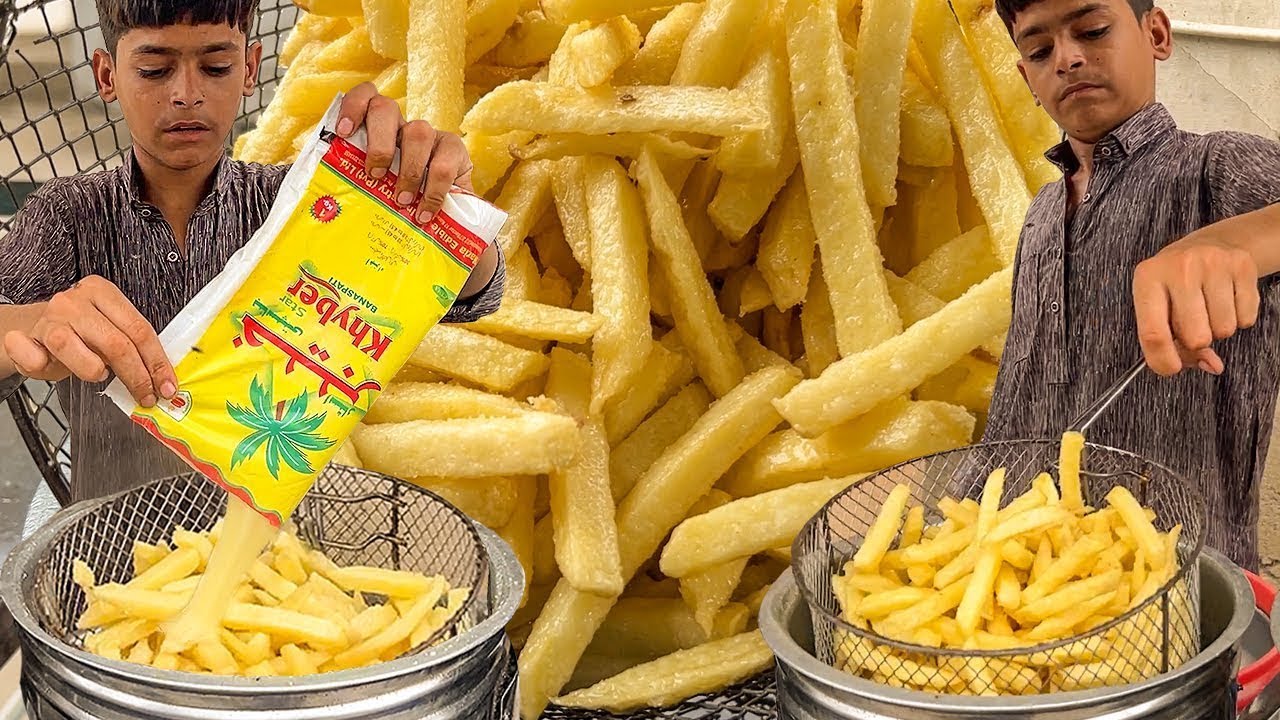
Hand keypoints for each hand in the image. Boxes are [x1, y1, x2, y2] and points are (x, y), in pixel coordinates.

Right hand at [2, 276, 175, 405]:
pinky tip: (49, 365)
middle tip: (146, 396)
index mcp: (102, 292)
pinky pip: (38, 361)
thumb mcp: (108, 329)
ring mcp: (48, 319)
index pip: (140, 330)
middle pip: (118, 344)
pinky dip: (45, 369)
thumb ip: (133, 345)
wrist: (31, 329)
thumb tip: (161, 378)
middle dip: (137, 377)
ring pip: (82, 356)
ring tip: (95, 372)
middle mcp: (74, 302)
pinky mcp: (22, 338)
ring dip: (94, 372)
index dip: (157, 362)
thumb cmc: (78, 332)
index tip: (167, 385)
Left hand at [334, 82, 474, 224]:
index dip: (353, 106)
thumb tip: (332, 202)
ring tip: (401, 200)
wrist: (445, 221)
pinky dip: (432, 192)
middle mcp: (403, 127)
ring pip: (417, 133)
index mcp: (379, 130)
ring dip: (408, 170)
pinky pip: (443, 164)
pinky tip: (424, 212)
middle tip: (374, 175)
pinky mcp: (455, 151)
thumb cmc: (401, 204)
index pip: (366, 97)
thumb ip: (360, 186)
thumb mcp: (377, 192)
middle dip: (378, 143)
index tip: (344, 132)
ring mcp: (431, 136)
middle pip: (386, 109)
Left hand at [1133, 235, 1260, 376]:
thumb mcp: (1158, 306)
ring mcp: (1213, 263)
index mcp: (1148, 278)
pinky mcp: (1242, 266)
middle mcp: (1180, 267)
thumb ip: (1173, 343)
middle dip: (1195, 340)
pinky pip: (1246, 318)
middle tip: (1192, 323)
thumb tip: (1211, 365)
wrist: (1207, 245)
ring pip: (1223, 329)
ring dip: (1217, 328)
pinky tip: (1225, 301)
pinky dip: (1238, 318)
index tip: (1171, 368)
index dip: (1163, 360)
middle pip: (1195, 336)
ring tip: (1208, 309)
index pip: (1153, 333)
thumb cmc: (1175, 283)